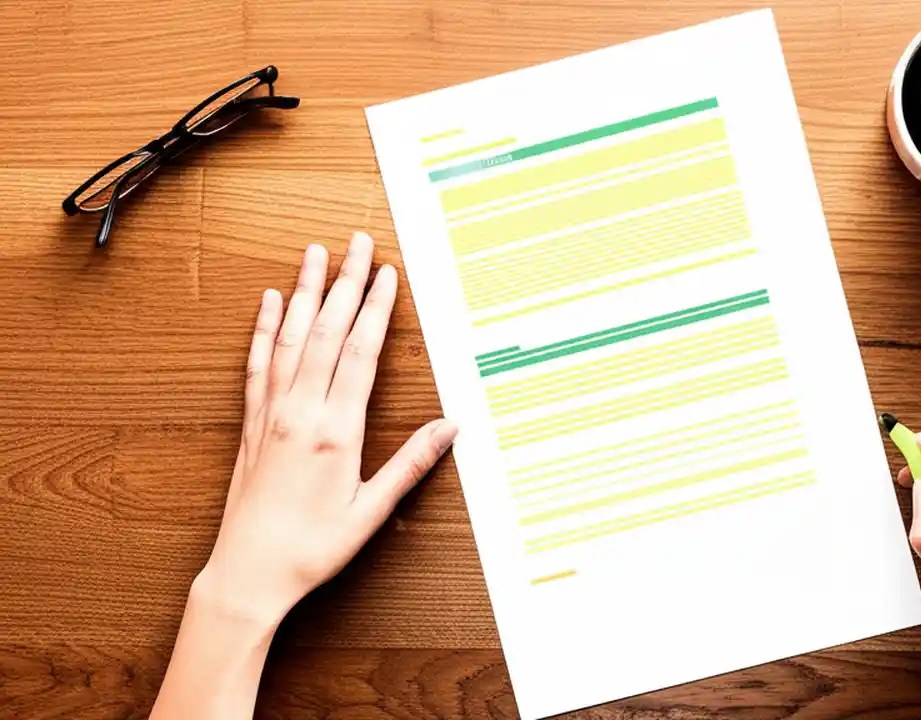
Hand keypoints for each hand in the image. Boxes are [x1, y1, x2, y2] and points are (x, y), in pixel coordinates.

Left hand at [196, 232, 456, 626]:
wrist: (249, 574)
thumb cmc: (313, 548)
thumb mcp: (373, 509)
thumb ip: (412, 463)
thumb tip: (452, 425)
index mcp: (336, 429)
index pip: (359, 352)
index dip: (375, 308)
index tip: (387, 273)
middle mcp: (299, 411)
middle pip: (325, 331)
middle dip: (343, 282)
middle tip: (356, 242)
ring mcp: (271, 413)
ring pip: (290, 337)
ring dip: (303, 292)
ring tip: (314, 253)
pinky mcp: (250, 423)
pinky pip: (258, 363)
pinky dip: (264, 329)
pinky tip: (269, 302)